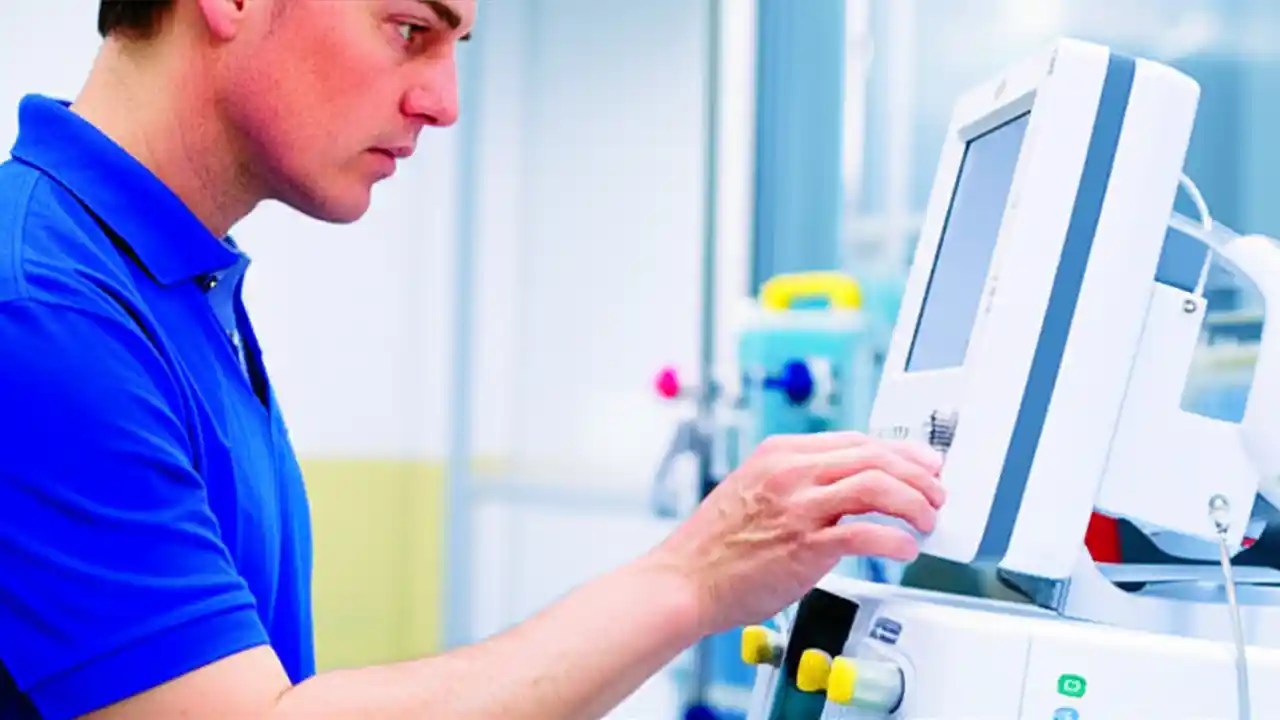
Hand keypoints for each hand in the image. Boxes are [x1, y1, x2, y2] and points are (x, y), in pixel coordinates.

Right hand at [648, 431, 944, 636]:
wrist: (685, 581)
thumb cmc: (716, 547)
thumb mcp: (754, 490)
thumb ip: (798, 481)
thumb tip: (849, 484)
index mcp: (780, 454)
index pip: (856, 440)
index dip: (899, 451)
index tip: (921, 465)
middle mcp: (791, 472)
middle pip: (874, 456)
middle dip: (917, 474)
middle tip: (936, 493)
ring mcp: (798, 507)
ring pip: (877, 485)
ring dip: (914, 503)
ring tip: (926, 521)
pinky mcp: (805, 545)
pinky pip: (866, 534)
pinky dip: (895, 540)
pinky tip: (904, 549)